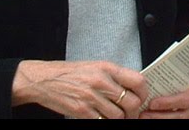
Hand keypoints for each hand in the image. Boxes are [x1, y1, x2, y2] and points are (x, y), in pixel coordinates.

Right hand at [12, 60, 148, 118]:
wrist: (44, 80)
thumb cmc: (70, 73)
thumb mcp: (94, 67)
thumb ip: (113, 76)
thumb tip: (132, 89)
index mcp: (106, 67)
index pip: (138, 80)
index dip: (144, 93)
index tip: (142, 98)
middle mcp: (101, 81)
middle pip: (131, 102)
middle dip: (134, 112)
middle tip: (131, 114)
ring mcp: (91, 97)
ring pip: (118, 116)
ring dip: (120, 120)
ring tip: (118, 118)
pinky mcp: (81, 111)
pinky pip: (102, 122)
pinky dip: (106, 122)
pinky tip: (103, 119)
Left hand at [138, 80, 188, 118]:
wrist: (188, 81)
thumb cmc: (181, 76)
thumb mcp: (179, 73)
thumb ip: (170, 78)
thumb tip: (147, 81)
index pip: (186, 99)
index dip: (169, 103)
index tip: (152, 103)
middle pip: (181, 115)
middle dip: (160, 115)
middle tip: (145, 113)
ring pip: (178, 121)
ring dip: (159, 119)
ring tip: (145, 116)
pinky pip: (176, 122)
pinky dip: (162, 120)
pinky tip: (152, 117)